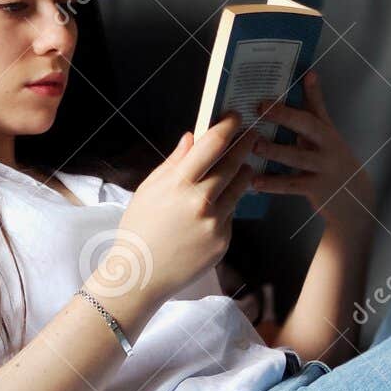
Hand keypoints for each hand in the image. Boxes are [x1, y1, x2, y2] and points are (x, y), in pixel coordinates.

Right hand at [98, 113, 256, 312]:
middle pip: (234, 163)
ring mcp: (215, 223)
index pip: (212, 145)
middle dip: (244, 145)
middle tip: (251, 134)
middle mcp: (201, 202)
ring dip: (243, 173)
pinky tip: (217, 206)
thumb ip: (173, 162)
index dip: (228, 126)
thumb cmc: (139, 228)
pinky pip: (231, 214)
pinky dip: (227, 206)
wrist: (140, 275)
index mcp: (179, 184)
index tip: (236, 116)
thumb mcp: (149, 190)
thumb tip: (192, 137)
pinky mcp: (223, 241)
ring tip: (243, 166)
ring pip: (240, 188)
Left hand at [252, 70, 375, 232]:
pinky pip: (292, 185)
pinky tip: (255, 181)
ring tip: (254, 145)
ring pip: (297, 157)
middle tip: (261, 108)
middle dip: (285, 116)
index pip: (316, 109)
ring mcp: (323, 168)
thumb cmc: (333, 158)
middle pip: (308, 127)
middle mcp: (327, 147)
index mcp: (327, 132)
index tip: (304, 76)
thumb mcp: (327, 133)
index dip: (312, 92)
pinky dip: (273, 184)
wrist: (355, 196)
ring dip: (275, 151)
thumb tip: (310, 74)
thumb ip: (315, 106)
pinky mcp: (316, 189)